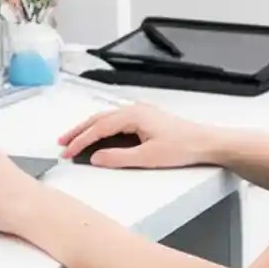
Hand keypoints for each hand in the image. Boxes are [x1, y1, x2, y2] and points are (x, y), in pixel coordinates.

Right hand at [58, 103, 214, 168]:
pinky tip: (98, 135)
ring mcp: (140, 112)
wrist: (206, 142)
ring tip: (73, 139)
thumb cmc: (181, 147)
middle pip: (98, 119)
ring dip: (89, 129)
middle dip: (78, 131)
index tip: (67, 152)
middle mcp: (134, 109)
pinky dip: (101, 128)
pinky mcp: (145, 118)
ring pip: (106, 118)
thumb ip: (118, 157)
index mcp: (133, 115)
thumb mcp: (147, 158)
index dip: (81, 140)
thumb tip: (95, 158)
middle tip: (62, 144)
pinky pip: (116, 120)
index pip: (99, 127)